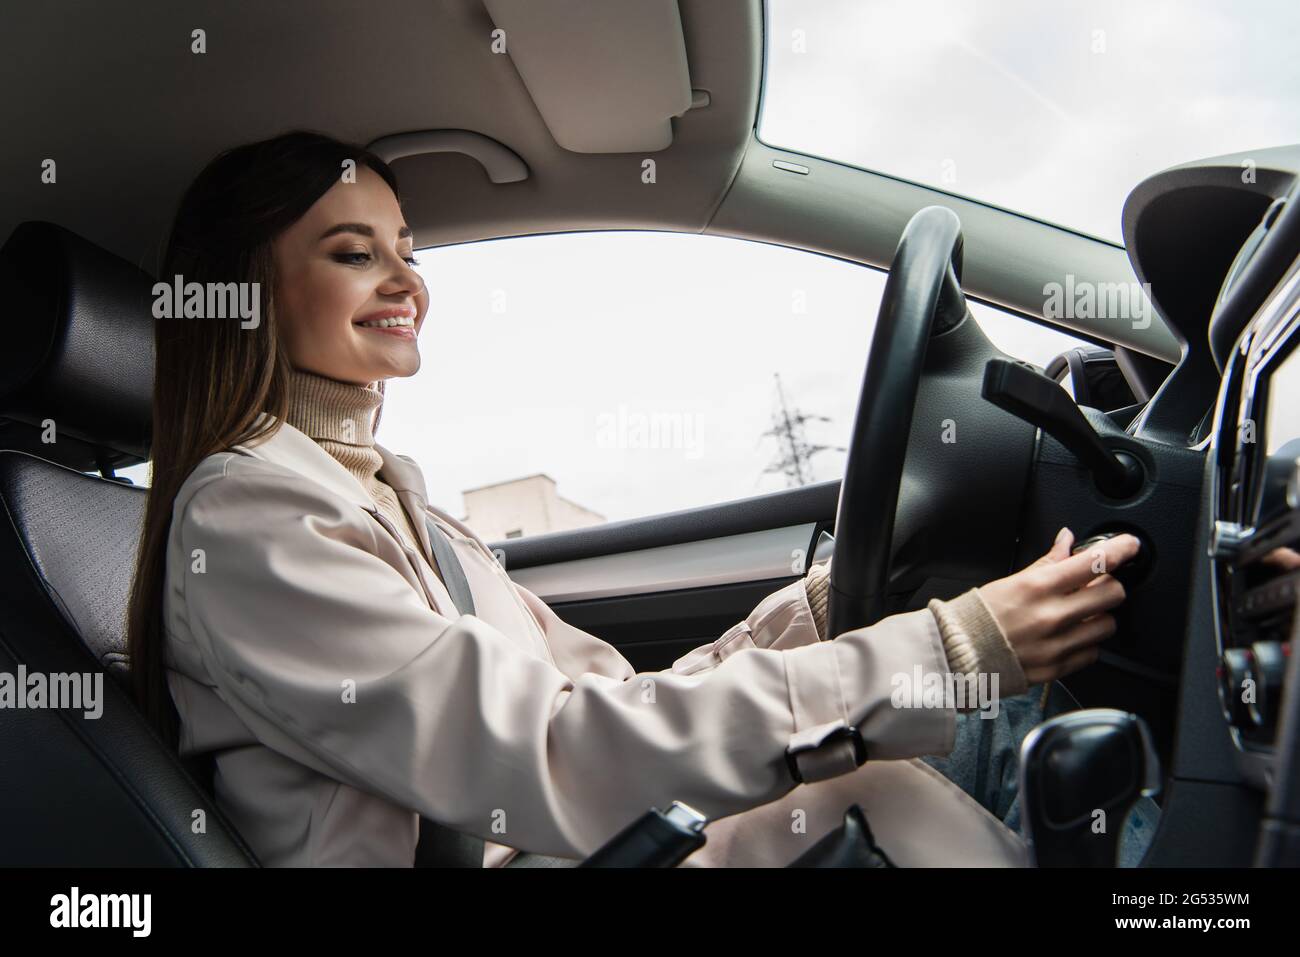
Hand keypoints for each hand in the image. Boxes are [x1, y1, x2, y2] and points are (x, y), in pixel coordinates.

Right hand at [977, 528, 1140, 684]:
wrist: (958, 655)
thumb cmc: (979, 617)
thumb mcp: (1011, 581)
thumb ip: (1047, 563)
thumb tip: (1066, 541)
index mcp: (1038, 587)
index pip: (1093, 562)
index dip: (1119, 550)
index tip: (1129, 545)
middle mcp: (1052, 615)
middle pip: (1112, 593)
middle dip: (1108, 585)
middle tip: (1094, 585)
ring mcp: (1058, 644)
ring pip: (1108, 624)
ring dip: (1099, 616)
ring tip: (1078, 614)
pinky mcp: (1059, 668)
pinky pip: (1093, 652)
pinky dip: (1086, 642)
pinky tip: (1068, 636)